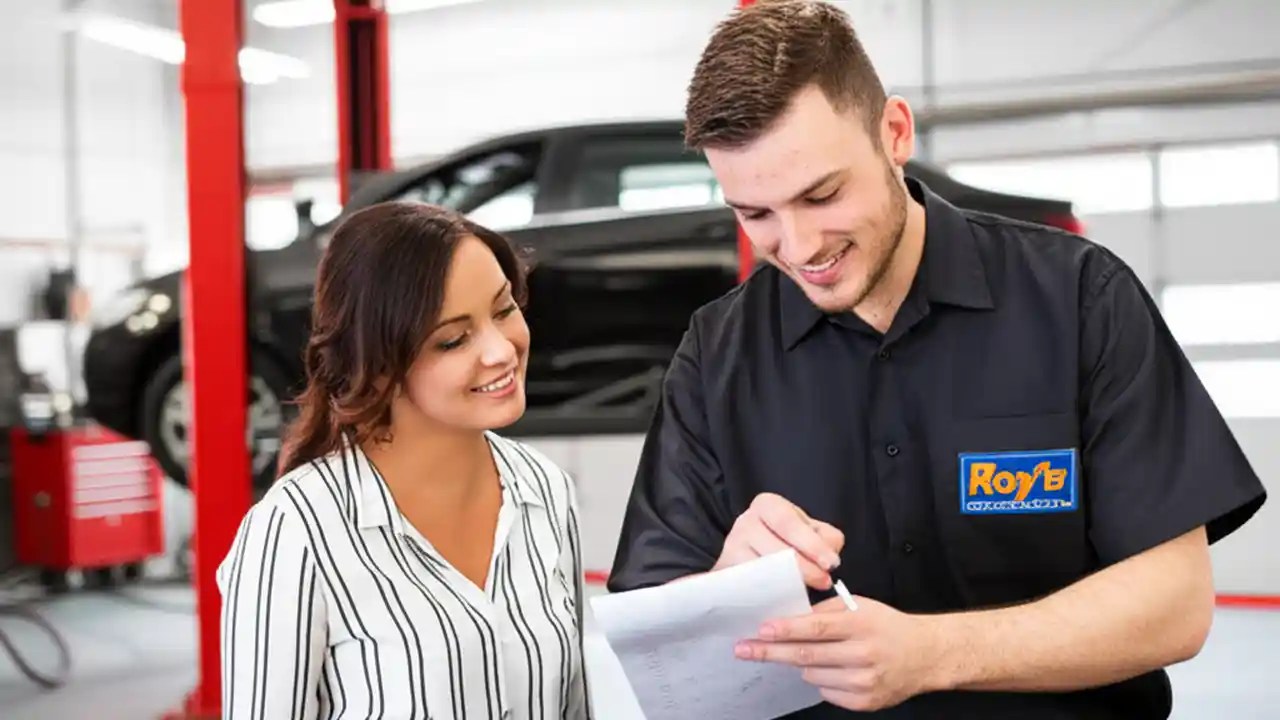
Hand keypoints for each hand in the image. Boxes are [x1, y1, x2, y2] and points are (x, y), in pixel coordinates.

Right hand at [713, 493, 843, 589]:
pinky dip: (768, 595)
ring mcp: (730, 548)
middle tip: (824, 582)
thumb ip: (826, 539)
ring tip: (806, 592)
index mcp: (767, 505)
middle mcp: (744, 522)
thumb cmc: (787, 541)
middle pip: (776, 548)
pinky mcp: (725, 573)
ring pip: (762, 570)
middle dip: (805, 569)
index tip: (831, 564)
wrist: (753, 557)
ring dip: (788, 585)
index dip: (811, 544)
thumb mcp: (810, 531)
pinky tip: (783, 599)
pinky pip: (749, 587)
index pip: (788, 522)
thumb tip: (830, 556)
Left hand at [734, 596, 942, 711]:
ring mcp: (864, 682)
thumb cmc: (886, 626)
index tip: (760, 630)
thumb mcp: (860, 607)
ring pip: (812, 675)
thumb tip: (786, 618)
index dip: (785, 630)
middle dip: (770, 652)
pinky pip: (826, 692)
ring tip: (812, 654)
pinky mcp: (864, 702)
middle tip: (743, 649)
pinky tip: (835, 669)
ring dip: (802, 664)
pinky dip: (821, 680)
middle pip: (807, 655)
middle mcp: (863, 654)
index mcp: (861, 625)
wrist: (925, 655)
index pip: (816, 628)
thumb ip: (824, 613)